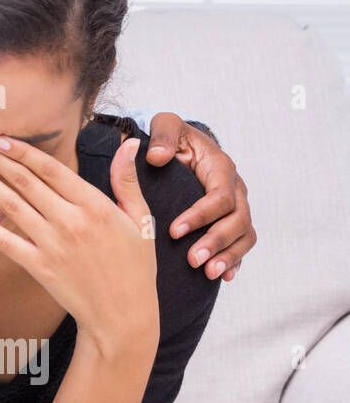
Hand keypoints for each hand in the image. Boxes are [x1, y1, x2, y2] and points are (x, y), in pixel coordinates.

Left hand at [0, 134, 159, 358]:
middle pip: (24, 181)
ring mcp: (52, 245)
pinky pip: (4, 241)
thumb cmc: (133, 266)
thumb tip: (129, 144)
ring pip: (11, 205)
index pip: (51, 169)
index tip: (0, 138)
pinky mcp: (39, 267)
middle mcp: (71, 221)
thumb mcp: (141, 220)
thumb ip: (127, 181)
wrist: (122, 315)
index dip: (22, 151)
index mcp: (95, 206)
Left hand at [144, 112, 255, 281]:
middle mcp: (235, 188)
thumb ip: (163, 135)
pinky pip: (242, 243)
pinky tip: (224, 277)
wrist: (181, 145)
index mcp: (220, 167)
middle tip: (193, 260)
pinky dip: (235, 260)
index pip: (220, 196)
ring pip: (245, 235)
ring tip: (208, 273)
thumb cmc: (172, 136)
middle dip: (217, 242)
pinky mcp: (232, 220)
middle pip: (238, 220)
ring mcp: (237, 206)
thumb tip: (157, 157)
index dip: (200, 215)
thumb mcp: (166, 125)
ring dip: (229, 256)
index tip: (174, 231)